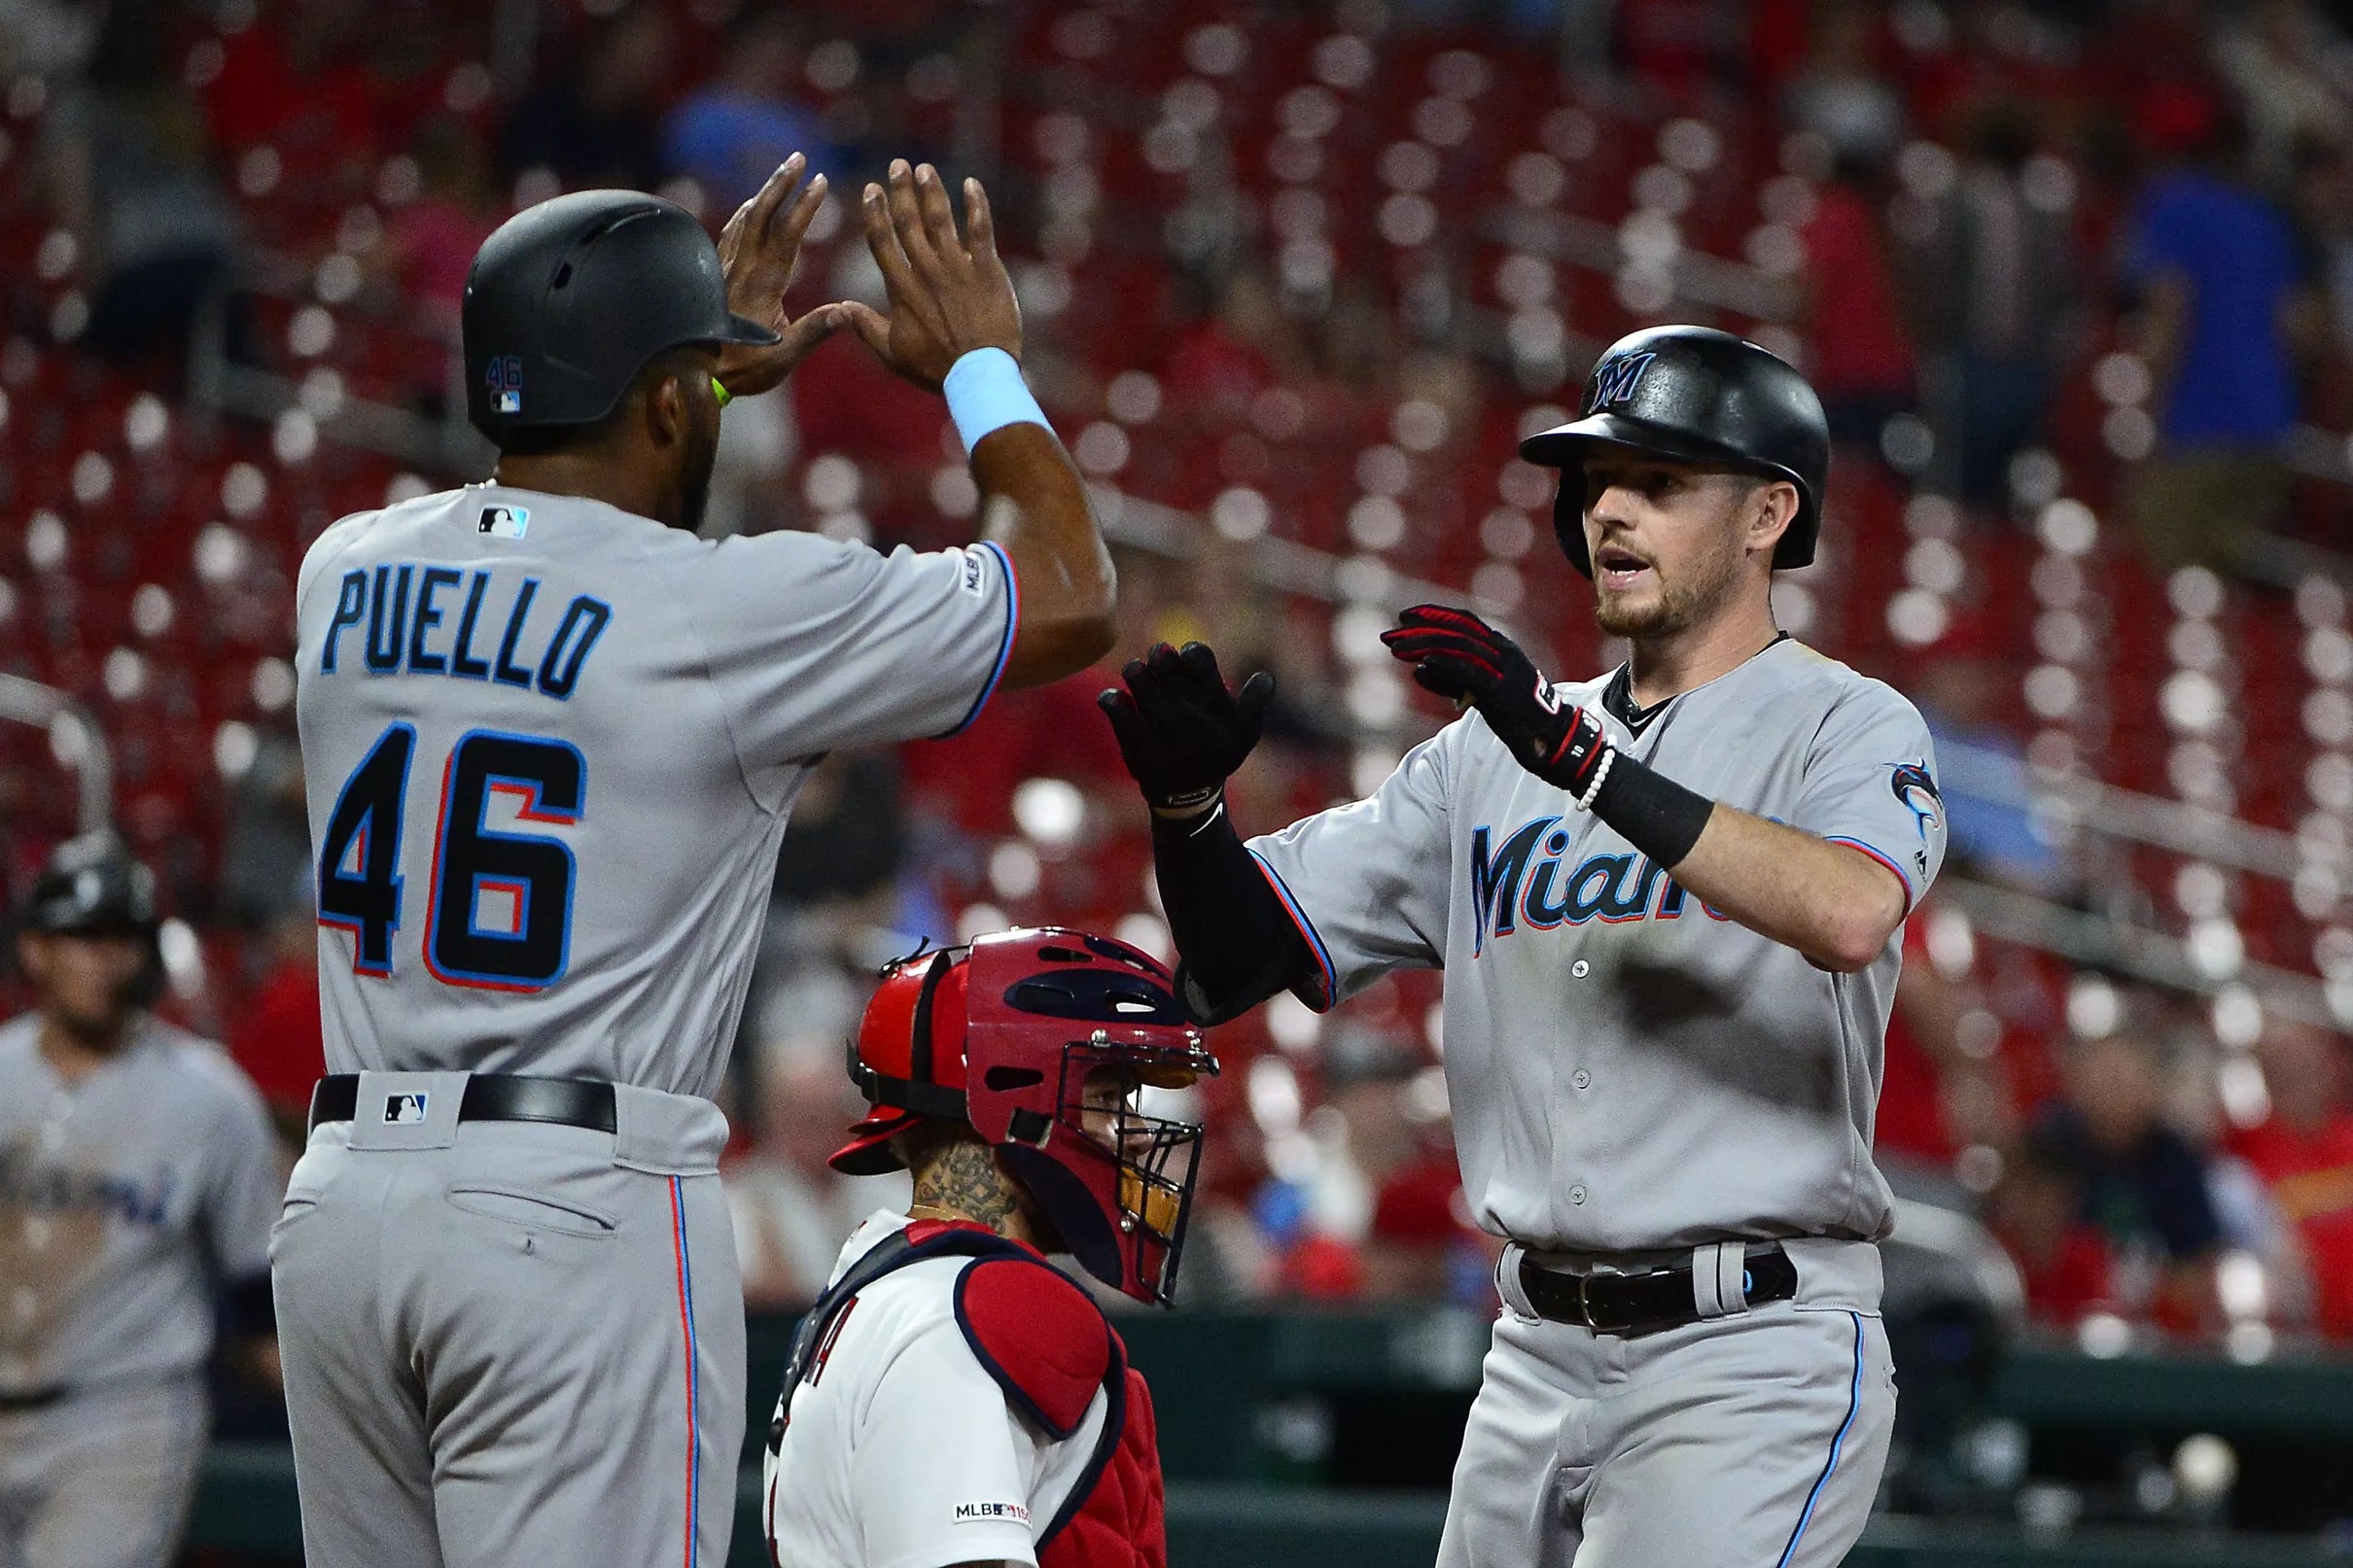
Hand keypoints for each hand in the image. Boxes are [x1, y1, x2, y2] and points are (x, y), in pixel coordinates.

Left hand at [715, 153, 845, 398]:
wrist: (693, 375)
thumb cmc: (742, 369)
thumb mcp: (783, 359)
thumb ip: (814, 331)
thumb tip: (846, 311)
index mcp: (762, 286)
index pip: (786, 236)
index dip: (803, 207)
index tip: (820, 182)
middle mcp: (741, 269)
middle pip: (760, 214)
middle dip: (780, 183)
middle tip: (799, 157)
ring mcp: (724, 269)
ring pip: (743, 218)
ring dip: (764, 193)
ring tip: (782, 174)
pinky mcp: (715, 274)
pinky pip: (730, 232)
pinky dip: (745, 212)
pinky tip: (750, 208)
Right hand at [839, 160, 1021, 391]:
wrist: (978, 375)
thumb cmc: (934, 368)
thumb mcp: (892, 353)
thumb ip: (865, 327)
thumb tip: (838, 309)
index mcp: (902, 289)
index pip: (882, 241)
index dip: (876, 213)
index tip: (872, 189)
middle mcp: (926, 272)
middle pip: (909, 222)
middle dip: (902, 190)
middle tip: (898, 165)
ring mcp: (957, 269)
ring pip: (941, 220)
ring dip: (932, 191)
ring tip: (925, 169)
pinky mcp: (987, 270)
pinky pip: (981, 230)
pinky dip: (976, 205)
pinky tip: (972, 185)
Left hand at [1097, 642, 1274, 813]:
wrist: (1188, 798)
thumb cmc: (1217, 750)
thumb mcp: (1246, 732)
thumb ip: (1256, 702)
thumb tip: (1266, 678)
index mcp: (1219, 709)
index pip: (1203, 663)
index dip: (1191, 653)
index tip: (1186, 655)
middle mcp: (1192, 719)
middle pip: (1165, 666)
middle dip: (1159, 657)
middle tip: (1157, 656)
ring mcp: (1163, 734)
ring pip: (1141, 683)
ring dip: (1135, 673)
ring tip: (1136, 672)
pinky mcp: (1137, 750)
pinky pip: (1119, 713)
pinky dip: (1112, 700)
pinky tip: (1113, 698)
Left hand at [1379, 605, 1609, 795]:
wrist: (1555, 740)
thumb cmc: (1519, 719)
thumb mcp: (1481, 694)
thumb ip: (1451, 681)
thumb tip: (1418, 670)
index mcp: (1501, 648)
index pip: (1463, 621)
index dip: (1433, 616)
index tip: (1405, 617)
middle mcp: (1503, 652)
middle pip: (1456, 630)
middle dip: (1420, 630)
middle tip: (1389, 635)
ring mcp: (1504, 670)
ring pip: (1459, 647)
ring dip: (1424, 645)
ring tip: (1396, 648)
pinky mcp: (1501, 691)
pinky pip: (1469, 671)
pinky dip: (1445, 663)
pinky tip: (1422, 661)